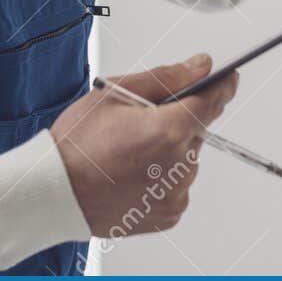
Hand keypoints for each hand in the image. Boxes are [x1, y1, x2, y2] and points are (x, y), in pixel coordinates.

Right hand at [49, 54, 239, 238]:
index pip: (213, 101)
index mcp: (170, 131)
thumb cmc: (77, 145)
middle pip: (195, 131)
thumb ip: (167, 77)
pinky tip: (132, 174)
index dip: (222, 86)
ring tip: (128, 153)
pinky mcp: (168, 214)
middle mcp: (179, 166)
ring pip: (186, 159)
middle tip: (138, 124)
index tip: (228, 78)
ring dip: (169, 151)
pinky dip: (162, 177)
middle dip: (176, 121)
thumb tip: (201, 66)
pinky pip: (176, 185)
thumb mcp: (116, 94)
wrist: (53, 194)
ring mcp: (175, 194)